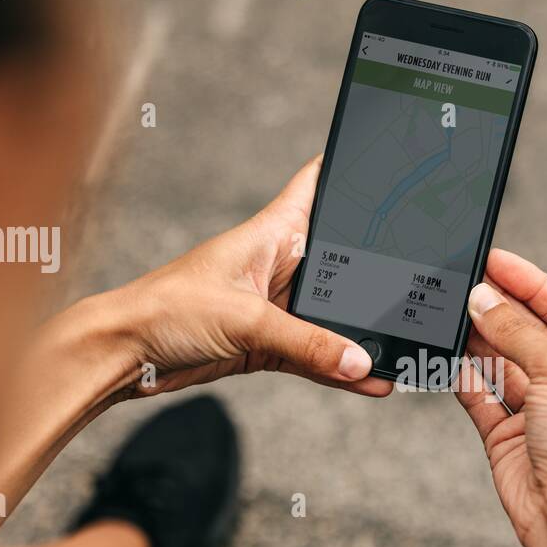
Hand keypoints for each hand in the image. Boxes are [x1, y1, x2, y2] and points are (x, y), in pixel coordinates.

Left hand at [112, 155, 392, 397]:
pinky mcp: (269, 344)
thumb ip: (308, 343)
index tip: (393, 165)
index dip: (350, 171)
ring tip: (403, 348)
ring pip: (333, 316)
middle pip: (342, 260)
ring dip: (360, 333)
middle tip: (422, 283)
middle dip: (377, 271)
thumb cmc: (168, 308)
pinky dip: (341, 369)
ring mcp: (276, 306)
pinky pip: (318, 355)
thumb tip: (361, 362)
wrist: (124, 353)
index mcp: (273, 232)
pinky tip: (371, 381)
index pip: (318, 185)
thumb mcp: (246, 320)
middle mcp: (280, 264)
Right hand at [455, 250, 546, 546]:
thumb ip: (519, 331)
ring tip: (452, 312)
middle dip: (500, 309)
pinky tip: (448, 356)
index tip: (496, 261)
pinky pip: (480, 396)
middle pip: (531, 332)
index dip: (532, 282)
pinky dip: (463, 377)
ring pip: (501, 363)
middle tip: (467, 285)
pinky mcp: (508, 436)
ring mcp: (540, 412)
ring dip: (478, 339)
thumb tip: (484, 300)